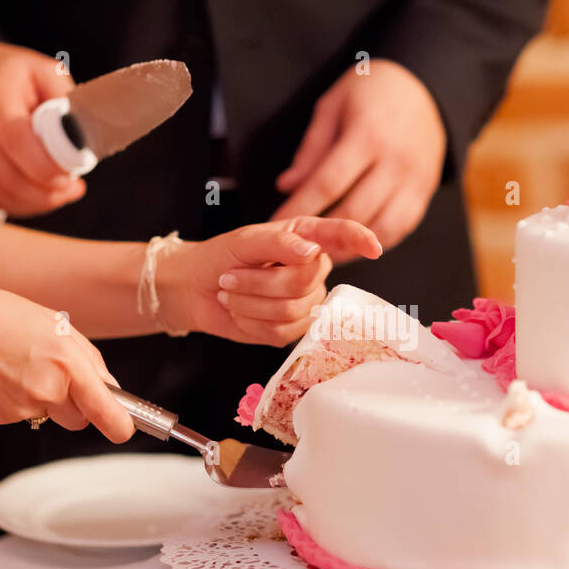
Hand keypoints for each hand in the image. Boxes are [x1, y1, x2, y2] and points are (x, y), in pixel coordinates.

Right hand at [0, 42, 86, 214]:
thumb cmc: (18, 76)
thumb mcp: (49, 75)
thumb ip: (65, 107)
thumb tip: (78, 145)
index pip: (16, 140)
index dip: (44, 167)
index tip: (69, 178)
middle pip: (6, 176)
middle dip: (45, 193)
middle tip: (72, 189)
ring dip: (34, 202)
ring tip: (59, 193)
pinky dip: (16, 203)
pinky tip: (36, 194)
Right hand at [0, 284, 133, 441]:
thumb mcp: (56, 326)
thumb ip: (88, 360)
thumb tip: (110, 390)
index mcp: (68, 363)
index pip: (106, 411)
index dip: (121, 425)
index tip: (125, 429)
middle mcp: (47, 391)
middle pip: (80, 419)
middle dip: (77, 404)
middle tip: (56, 374)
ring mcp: (22, 408)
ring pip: (49, 415)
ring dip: (44, 398)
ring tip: (18, 364)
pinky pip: (22, 415)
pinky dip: (17, 399)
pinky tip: (1, 373)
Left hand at [156, 217, 381, 344]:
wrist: (195, 289)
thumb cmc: (221, 256)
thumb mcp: (245, 240)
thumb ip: (279, 242)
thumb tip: (311, 252)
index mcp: (306, 238)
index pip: (341, 236)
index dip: (359, 239)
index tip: (374, 247)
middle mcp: (312, 270)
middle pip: (305, 282)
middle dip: (260, 281)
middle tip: (232, 276)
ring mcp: (304, 301)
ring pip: (291, 310)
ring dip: (250, 302)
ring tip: (231, 292)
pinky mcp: (290, 329)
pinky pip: (280, 332)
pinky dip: (250, 321)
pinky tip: (240, 310)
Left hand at [272, 60, 444, 259]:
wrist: (423, 89)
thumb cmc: (370, 92)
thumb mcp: (333, 106)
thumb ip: (311, 149)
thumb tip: (287, 187)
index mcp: (368, 134)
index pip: (328, 183)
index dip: (301, 207)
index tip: (277, 223)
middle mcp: (395, 160)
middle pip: (354, 211)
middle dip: (322, 233)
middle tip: (297, 245)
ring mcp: (415, 179)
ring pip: (380, 228)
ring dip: (350, 247)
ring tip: (324, 253)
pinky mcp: (426, 191)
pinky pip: (401, 228)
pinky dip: (375, 242)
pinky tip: (354, 246)